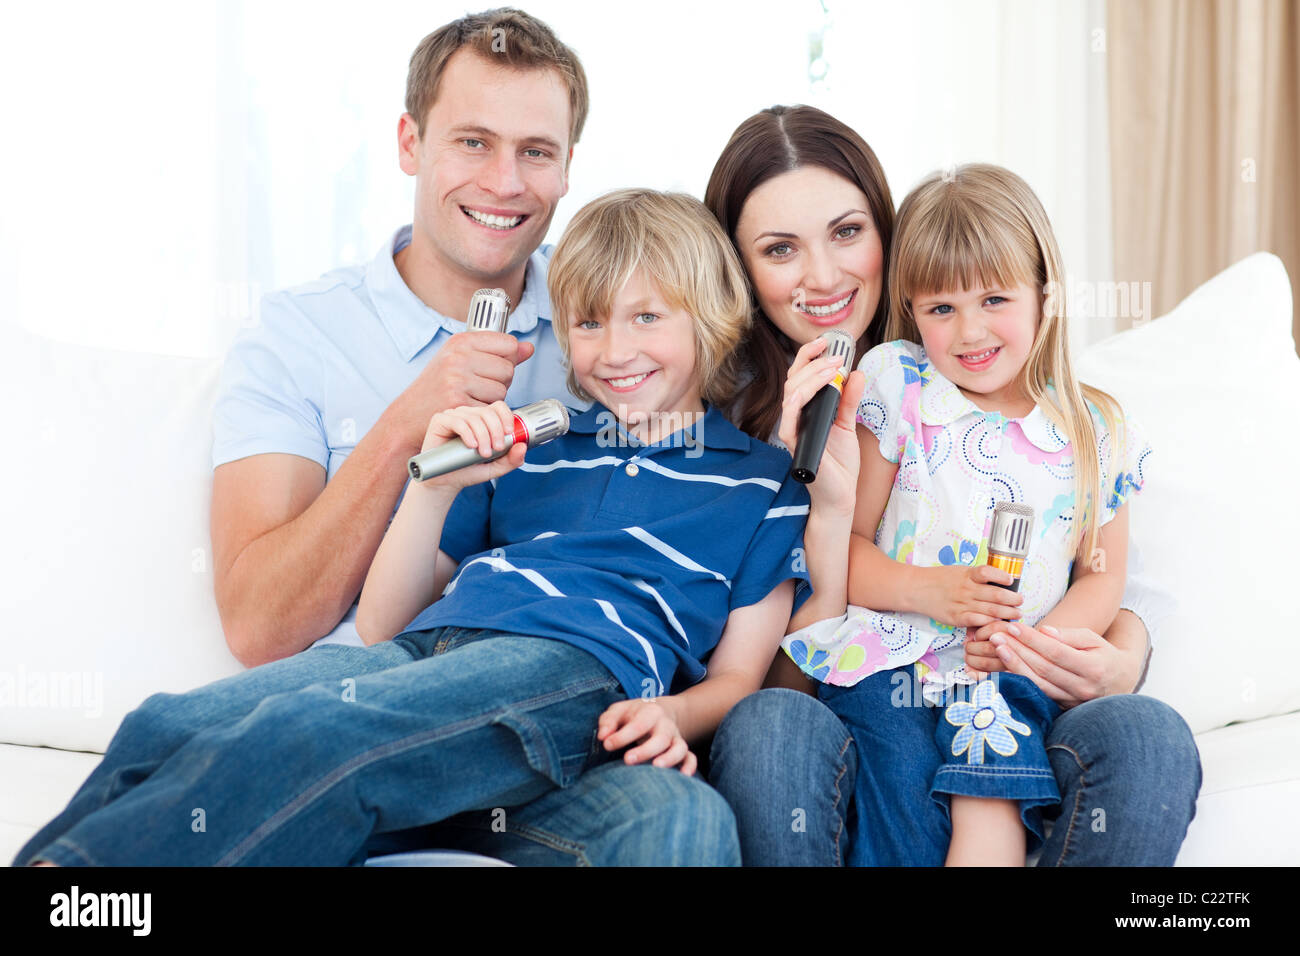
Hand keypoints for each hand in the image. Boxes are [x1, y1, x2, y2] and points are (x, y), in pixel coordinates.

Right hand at [390, 331, 533, 452]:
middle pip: (508, 369)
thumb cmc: (437, 386)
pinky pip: (491, 408)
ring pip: (502, 390)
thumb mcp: (461, 359)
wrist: (408, 414)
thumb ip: (496, 353)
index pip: (509, 344)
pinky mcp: (459, 403)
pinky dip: (485, 413)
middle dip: (501, 382)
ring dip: (493, 399)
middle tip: (480, 386)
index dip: (508, 358)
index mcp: (461, 341)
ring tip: (473, 397)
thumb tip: (528, 347)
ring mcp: (458, 380)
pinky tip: (469, 409)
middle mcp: (458, 357)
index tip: (494, 366)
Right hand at [414, 401, 527, 493]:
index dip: (506, 417)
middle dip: (496, 431)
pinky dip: (468, 433)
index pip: (498, 407)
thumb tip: (522, 446)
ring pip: (474, 417)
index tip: (510, 434)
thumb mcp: (495, 468)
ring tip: (483, 453)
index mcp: (483, 420)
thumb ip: (511, 459)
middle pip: (488, 412)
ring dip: (483, 436)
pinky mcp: (440, 421)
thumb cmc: (468, 471)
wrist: (446, 482)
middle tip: (497, 449)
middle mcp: (469, 414)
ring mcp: (454, 416)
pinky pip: (457, 421)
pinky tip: (471, 445)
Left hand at [596, 698, 695, 774]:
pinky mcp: (682, 750)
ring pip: (679, 748)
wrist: (659, 710)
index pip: (638, 724)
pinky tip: (682, 777)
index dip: (622, 736)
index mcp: (650, 712)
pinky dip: (689, 767)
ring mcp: (676, 738)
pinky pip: (691, 758)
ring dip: (670, 758)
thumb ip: (609, 721)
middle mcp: (666, 725)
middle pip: (661, 738)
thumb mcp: (619, 710)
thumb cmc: (633, 714)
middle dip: (645, 750)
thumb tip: (603, 737)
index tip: (607, 745)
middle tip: (627, 760)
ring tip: (655, 768)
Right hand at [778, 336, 866, 517]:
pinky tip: (811, 390)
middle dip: (813, 362)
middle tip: (836, 356)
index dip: (808, 356)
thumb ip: (849, 399)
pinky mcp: (794, 444)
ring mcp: (793, 429)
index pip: (800, 376)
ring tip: (834, 369)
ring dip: (812, 377)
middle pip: (794, 380)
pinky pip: (789, 418)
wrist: (840, 494)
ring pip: (791, 394)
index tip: (825, 342)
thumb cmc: (840, 463)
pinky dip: (798, 401)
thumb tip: (856, 373)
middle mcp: (795, 417)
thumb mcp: (847, 424)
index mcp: (806, 410)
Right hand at [915, 564, 1023, 627]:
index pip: (989, 573)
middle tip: (1020, 601)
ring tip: (1017, 614)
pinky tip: (999, 624)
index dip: (1003, 577)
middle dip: (1013, 600)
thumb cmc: (940, 580)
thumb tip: (1001, 580)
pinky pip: (978, 622)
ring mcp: (962, 604)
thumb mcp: (960, 571)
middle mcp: (966, 589)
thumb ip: (978, 577)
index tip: (1011, 581)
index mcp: (968, 575)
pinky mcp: (957, 618)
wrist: (917, 589)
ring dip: (1008, 613)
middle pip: (996, 595)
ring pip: (991, 610)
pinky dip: (991, 624)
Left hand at [964, 620, 1133, 708]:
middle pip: (1043, 668)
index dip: (1033, 640)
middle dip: (1018, 650)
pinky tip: (1004, 668)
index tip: (1014, 627)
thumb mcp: (1092, 639)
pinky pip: (1038, 694)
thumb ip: (1069, 635)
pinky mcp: (1064, 708)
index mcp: (1094, 668)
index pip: (1056, 652)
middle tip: (997, 636)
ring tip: (998, 649)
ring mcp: (1073, 702)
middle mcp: (1083, 688)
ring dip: (1014, 666)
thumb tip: (1043, 631)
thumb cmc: (1103, 655)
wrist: (1120, 682)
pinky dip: (1020, 681)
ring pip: (1038, 684)